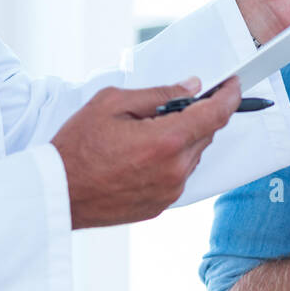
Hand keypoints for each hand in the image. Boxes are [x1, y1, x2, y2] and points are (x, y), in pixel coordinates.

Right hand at [50, 76, 241, 228]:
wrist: (57, 193)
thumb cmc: (77, 147)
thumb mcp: (113, 103)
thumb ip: (158, 93)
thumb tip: (191, 87)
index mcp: (166, 141)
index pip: (216, 114)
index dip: (229, 95)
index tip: (232, 85)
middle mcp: (174, 170)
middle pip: (205, 133)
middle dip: (197, 114)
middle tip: (173, 103)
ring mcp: (169, 191)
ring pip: (192, 155)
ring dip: (182, 139)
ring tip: (145, 133)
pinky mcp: (161, 205)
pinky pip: (178, 175)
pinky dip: (170, 160)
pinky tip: (141, 155)